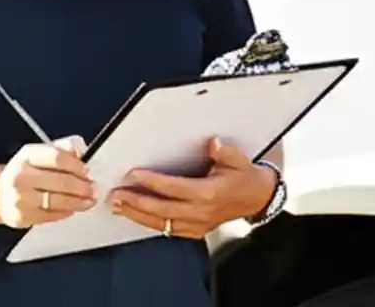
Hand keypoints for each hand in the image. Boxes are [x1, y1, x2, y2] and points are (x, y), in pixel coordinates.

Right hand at [0, 136, 94, 228]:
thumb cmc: (22, 172)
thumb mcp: (36, 154)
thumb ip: (60, 148)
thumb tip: (82, 149)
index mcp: (27, 156)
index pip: (56, 158)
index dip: (76, 165)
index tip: (88, 171)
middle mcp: (22, 176)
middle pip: (60, 181)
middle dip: (82, 186)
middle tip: (93, 188)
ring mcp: (22, 198)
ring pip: (58, 201)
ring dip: (78, 201)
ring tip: (89, 200)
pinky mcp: (24, 217)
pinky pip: (52, 215)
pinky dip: (67, 212)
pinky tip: (74, 208)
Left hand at [106, 137, 276, 238]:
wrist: (258, 198)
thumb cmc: (245, 178)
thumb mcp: (238, 159)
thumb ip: (223, 151)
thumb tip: (212, 142)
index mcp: (209, 194)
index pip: (174, 188)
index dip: (152, 182)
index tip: (133, 175)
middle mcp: (201, 212)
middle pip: (162, 209)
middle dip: (136, 202)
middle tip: (116, 194)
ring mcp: (198, 224)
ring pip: (162, 223)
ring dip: (138, 215)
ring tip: (118, 207)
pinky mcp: (196, 230)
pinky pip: (169, 230)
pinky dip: (150, 223)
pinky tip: (136, 217)